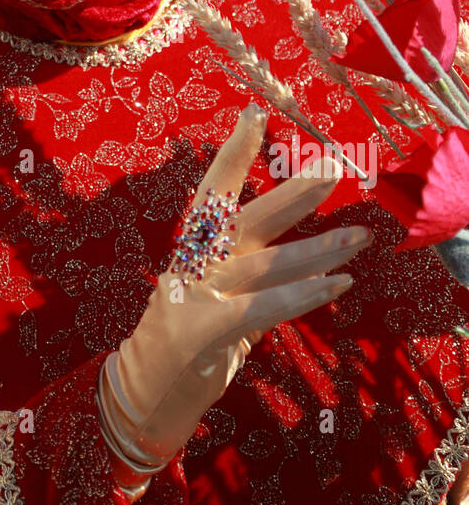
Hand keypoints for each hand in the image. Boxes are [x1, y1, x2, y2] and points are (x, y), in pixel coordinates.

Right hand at [96, 105, 371, 496]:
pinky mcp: (204, 330)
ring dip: (317, 249)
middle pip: (248, 217)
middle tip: (335, 168)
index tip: (256, 112)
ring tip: (359, 237)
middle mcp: (195, 263)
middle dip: (294, 192)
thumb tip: (311, 252)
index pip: (215, 190)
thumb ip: (250, 269)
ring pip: (265, 264)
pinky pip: (261, 308)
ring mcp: (197, 295)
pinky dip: (302, 295)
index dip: (234, 152)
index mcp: (194, 247)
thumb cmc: (189, 336)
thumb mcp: (218, 293)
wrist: (145, 391)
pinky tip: (337, 284)